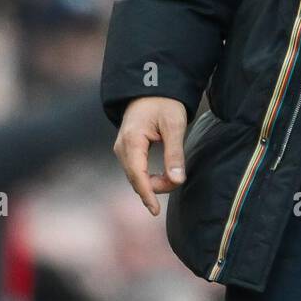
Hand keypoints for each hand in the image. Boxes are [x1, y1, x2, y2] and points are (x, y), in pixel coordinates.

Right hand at [113, 97, 188, 215]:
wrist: (153, 89)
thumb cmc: (165, 104)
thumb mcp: (174, 125)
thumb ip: (175, 153)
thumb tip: (177, 180)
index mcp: (132, 140)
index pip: (138, 175)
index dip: (147, 194)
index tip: (155, 211)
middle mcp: (122, 147)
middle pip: (136, 179)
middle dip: (156, 187)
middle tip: (178, 179)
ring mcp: (122, 149)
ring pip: (136, 177)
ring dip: (153, 183)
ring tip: (173, 176)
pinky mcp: (127, 150)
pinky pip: (136, 171)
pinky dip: (148, 177)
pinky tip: (162, 177)